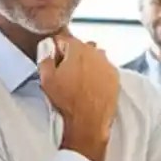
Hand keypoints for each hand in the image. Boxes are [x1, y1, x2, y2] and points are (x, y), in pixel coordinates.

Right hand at [37, 29, 119, 160]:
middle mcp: (96, 53)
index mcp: (78, 49)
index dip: (55, 50)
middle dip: (72, 56)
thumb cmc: (68, 101)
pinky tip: (90, 86)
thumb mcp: (46, 78)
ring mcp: (107, 65)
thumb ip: (45, 56)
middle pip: (80, 47)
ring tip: (78, 81)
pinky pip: (103, 69)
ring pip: (93, 57)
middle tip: (65, 72)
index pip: (63, 39)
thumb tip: (47, 46)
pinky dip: (97, 74)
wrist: (88, 121)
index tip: (53, 60)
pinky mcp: (115, 77)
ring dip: (86, 64)